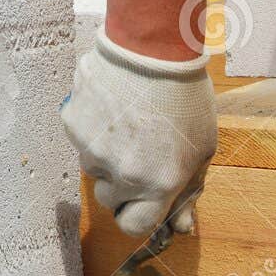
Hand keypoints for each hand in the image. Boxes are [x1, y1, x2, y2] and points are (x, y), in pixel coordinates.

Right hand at [62, 28, 216, 236]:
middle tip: (138, 152)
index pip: (133, 227)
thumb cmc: (186, 98)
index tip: (142, 201)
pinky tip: (112, 107)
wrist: (154, 47)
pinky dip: (92, 129)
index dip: (137, 215)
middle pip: (110, 200)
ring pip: (93, 169)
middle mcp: (123, 174)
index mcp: (158, 185)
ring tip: (127, 122)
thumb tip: (180, 228)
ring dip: (106, 155)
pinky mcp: (73, 125)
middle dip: (123, 184)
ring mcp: (93, 150)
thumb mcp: (203, 149)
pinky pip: (80, 140)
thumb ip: (189, 191)